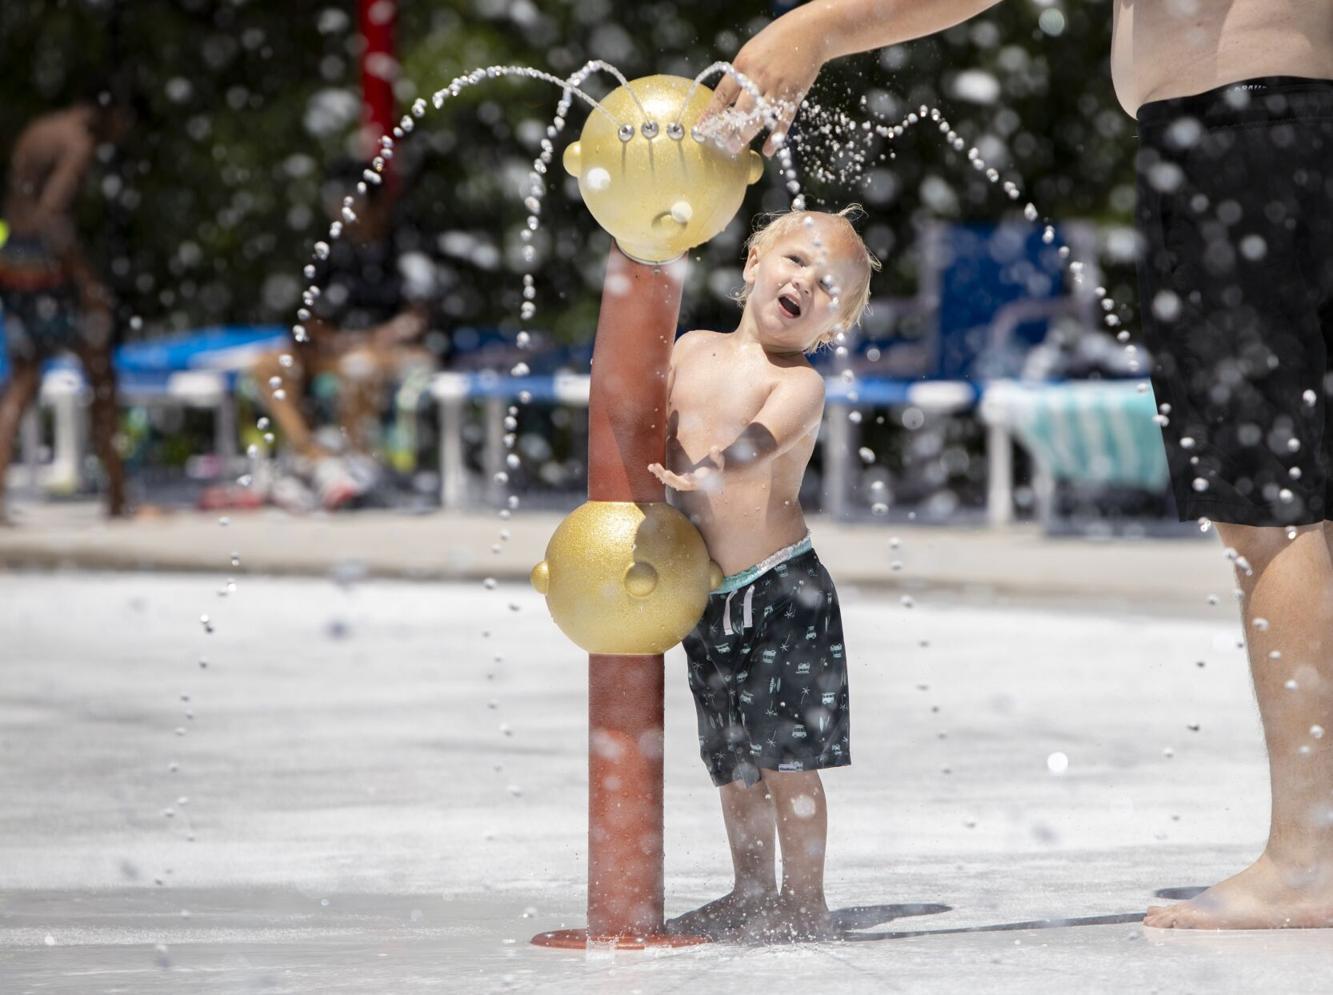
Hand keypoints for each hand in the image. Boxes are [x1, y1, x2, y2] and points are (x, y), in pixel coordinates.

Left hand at [648, 446, 725, 492]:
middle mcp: (689, 485)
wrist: (714, 478)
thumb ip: (717, 456)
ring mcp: (683, 483)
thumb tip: (714, 448)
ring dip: (660, 474)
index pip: (689, 483)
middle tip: (659, 469)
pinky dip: (659, 473)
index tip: (672, 474)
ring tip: (651, 466)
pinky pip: (667, 478)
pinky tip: (651, 467)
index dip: (681, 479)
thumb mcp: (719, 462)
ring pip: (669, 482)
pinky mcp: (679, 479)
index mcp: (698, 482)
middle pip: (676, 483)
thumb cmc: (716, 469)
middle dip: (667, 477)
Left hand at [700, 13, 827, 156]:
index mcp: (743, 65)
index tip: (701, 129)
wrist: (810, 31)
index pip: (722, 94)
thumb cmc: (776, 42)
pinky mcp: (794, 95)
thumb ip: (738, 74)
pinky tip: (768, 151)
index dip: (711, 114)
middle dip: (728, 130)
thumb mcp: (750, 51)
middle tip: (721, 144)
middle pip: (739, 110)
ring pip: (759, 118)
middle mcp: (759, 77)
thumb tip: (724, 102)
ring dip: (745, 136)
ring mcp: (777, 87)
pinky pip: (783, 121)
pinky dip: (775, 138)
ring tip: (734, 148)